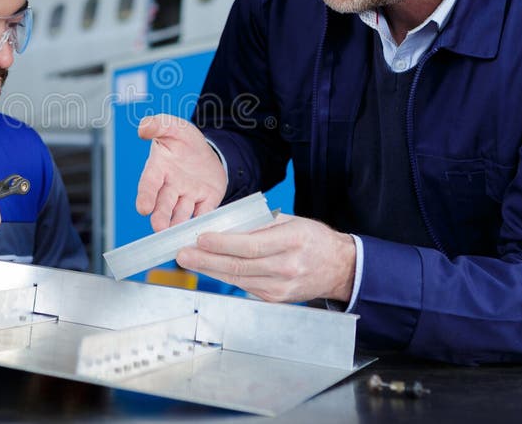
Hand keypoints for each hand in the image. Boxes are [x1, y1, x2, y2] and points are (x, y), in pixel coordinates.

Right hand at [135, 114, 226, 231]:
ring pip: (181, 213)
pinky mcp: (206, 201)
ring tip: (175, 234)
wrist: (208, 150)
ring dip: (177, 224)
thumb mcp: (174, 126)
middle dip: (160, 216)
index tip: (143, 208)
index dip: (146, 196)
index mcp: (159, 168)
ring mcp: (188, 195)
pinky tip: (201, 230)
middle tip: (158, 227)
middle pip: (163, 204)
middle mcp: (171, 186)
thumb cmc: (184, 140)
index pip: (149, 183)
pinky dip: (202, 222)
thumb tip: (143, 127)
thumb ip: (158, 125)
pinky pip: (204, 213)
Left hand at [175, 214, 355, 302]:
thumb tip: (222, 224)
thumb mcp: (290, 221)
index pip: (251, 245)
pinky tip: (210, 268)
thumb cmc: (312, 239)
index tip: (200, 238)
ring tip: (189, 260)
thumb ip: (258, 223)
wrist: (338, 268)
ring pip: (238, 279)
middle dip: (206, 260)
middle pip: (240, 266)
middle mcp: (287, 267)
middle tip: (182, 254)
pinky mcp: (275, 299)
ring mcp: (281, 288)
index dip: (223, 244)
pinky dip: (225, 277)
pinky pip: (244, 286)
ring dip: (209, 270)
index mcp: (293, 241)